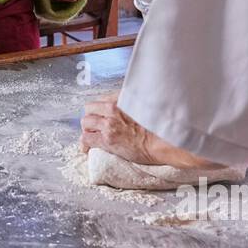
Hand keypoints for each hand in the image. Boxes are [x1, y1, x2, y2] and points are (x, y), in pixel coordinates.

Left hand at [80, 93, 222, 169]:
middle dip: (90, 118)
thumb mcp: (143, 105)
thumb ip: (130, 102)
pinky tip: (87, 149)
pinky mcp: (106, 139)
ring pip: (85, 123)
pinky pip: (86, 139)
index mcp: (121, 98)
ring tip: (91, 136)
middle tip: (94, 126)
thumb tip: (124, 104)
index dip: (98, 109)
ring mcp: (108, 124)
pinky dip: (85, 144)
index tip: (99, 116)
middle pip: (89, 109)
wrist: (162, 141)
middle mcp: (112, 108)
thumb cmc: (157, 126)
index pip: (100, 100)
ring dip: (87, 130)